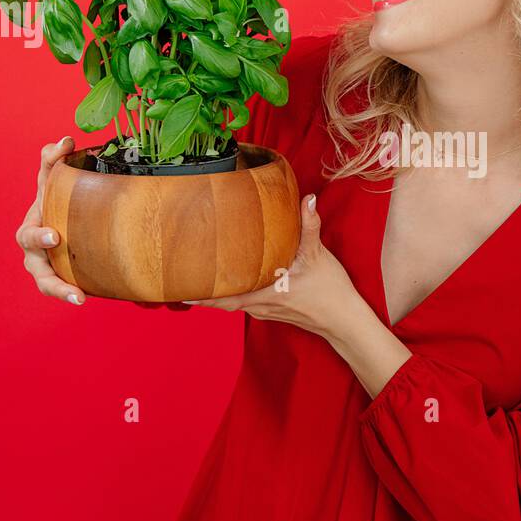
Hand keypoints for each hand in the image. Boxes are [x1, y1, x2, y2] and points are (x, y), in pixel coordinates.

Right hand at [14, 136, 86, 305]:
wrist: (65, 219)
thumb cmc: (56, 198)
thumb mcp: (53, 178)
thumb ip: (53, 159)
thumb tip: (65, 140)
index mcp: (31, 230)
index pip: (29, 235)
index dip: (39, 237)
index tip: (55, 237)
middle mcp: (36, 254)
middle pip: (37, 268)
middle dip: (49, 276)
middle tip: (70, 284)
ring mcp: (49, 269)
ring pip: (49, 285)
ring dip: (61, 292)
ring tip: (79, 299)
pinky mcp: (65, 278)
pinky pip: (68, 289)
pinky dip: (75, 293)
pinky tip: (90, 296)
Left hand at [181, 193, 364, 339]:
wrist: (345, 322)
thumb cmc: (330, 293)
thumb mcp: (318, 256)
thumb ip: (310, 226)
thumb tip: (307, 199)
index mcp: (262, 294)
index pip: (220, 298)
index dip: (196, 295)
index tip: (175, 287)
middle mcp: (258, 306)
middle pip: (221, 300)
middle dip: (202, 289)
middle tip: (181, 274)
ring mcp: (265, 310)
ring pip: (233, 300)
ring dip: (218, 290)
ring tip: (202, 273)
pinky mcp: (274, 310)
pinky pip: (246, 301)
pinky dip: (236, 291)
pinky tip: (236, 278)